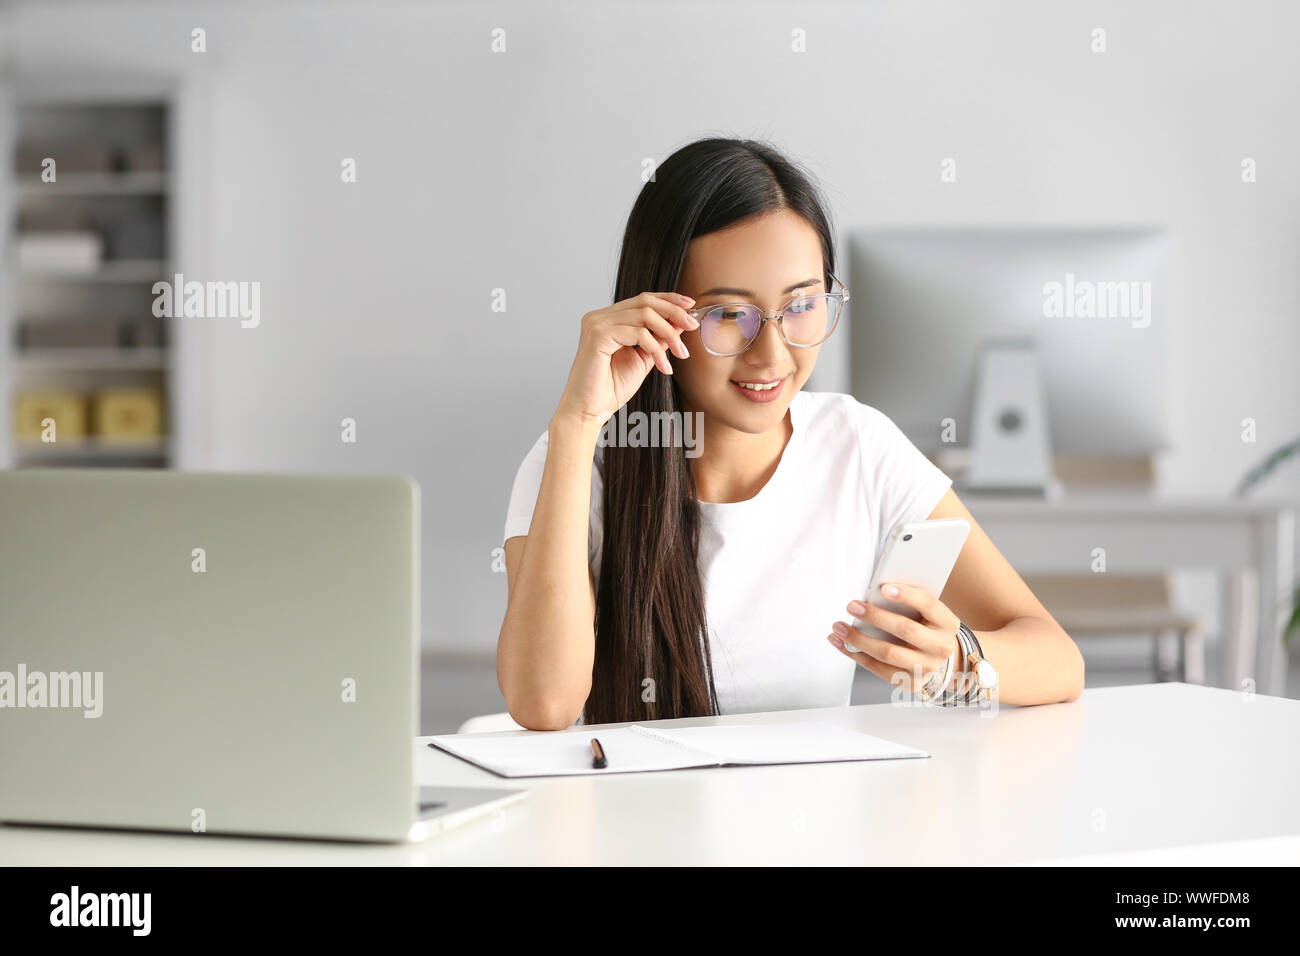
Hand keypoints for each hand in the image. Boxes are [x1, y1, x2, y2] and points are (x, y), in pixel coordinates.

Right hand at [554, 291, 699, 426]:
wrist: (589, 411)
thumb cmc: (610, 389)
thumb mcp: (643, 359)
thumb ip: (658, 339)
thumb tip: (681, 323)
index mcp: (608, 319)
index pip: (642, 299)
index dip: (668, 299)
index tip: (690, 306)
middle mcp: (600, 317)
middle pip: (644, 301)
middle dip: (673, 312)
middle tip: (692, 326)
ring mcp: (597, 324)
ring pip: (644, 315)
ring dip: (669, 334)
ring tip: (681, 353)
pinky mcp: (598, 335)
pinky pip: (638, 333)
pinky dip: (656, 349)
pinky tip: (663, 367)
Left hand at [827, 583, 960, 694]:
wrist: (942, 661)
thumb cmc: (927, 629)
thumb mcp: (927, 614)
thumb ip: (909, 604)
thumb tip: (873, 593)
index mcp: (947, 623)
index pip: (928, 605)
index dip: (906, 595)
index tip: (883, 588)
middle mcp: (941, 646)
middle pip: (905, 629)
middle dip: (875, 616)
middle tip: (852, 606)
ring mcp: (927, 667)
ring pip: (888, 653)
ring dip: (858, 639)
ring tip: (838, 628)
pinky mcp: (912, 683)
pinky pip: (879, 670)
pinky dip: (857, 656)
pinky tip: (843, 645)